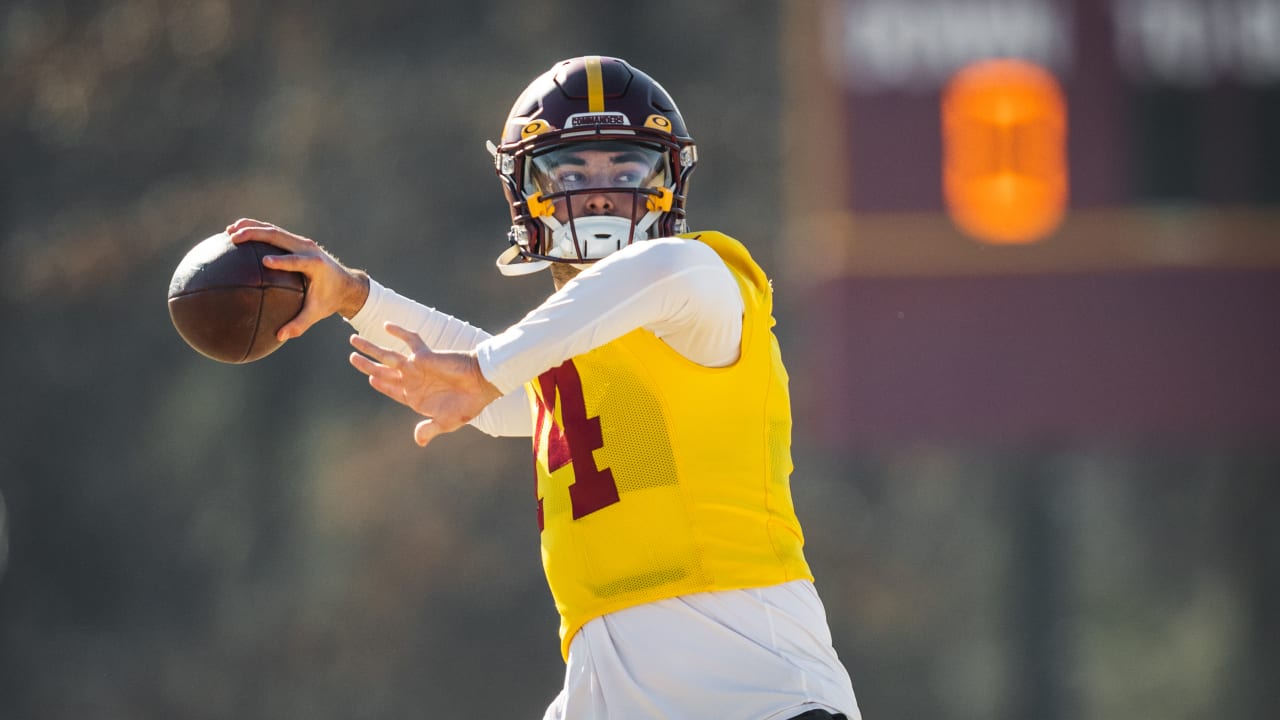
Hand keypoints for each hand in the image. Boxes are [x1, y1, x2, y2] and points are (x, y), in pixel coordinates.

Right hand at [225, 218, 369, 341]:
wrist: (345, 283)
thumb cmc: (329, 300)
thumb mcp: (317, 313)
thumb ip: (300, 324)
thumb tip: (280, 336)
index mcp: (315, 264)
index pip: (296, 260)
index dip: (282, 260)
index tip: (265, 262)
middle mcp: (307, 248)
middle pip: (279, 236)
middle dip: (255, 234)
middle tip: (234, 238)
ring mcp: (301, 242)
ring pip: (274, 230)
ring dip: (251, 227)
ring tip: (229, 231)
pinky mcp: (295, 242)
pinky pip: (273, 233)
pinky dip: (255, 230)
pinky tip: (236, 232)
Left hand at [349, 324, 502, 446]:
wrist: (483, 385)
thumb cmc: (468, 405)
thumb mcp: (447, 422)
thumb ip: (430, 428)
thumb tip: (419, 441)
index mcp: (416, 397)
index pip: (391, 389)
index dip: (380, 385)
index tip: (370, 379)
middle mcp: (414, 380)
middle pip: (383, 371)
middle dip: (366, 364)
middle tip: (352, 357)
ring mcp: (417, 367)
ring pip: (387, 356)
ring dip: (371, 348)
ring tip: (353, 339)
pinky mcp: (425, 355)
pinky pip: (410, 341)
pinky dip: (399, 332)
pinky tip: (387, 325)